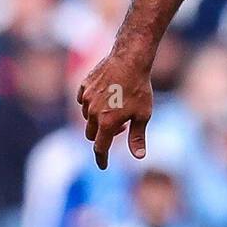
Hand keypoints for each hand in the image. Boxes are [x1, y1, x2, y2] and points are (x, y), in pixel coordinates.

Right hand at [76, 50, 152, 169]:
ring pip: (87, 118)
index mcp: (107, 123)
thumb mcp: (143, 115)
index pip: (100, 148)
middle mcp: (93, 113)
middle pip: (91, 135)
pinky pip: (83, 101)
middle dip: (103, 136)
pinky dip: (91, 105)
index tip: (104, 166)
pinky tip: (105, 98)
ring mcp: (86, 99)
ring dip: (98, 120)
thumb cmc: (139, 88)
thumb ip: (137, 137)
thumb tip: (138, 156)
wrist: (129, 60)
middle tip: (122, 126)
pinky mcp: (84, 86)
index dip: (102, 159)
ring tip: (117, 108)